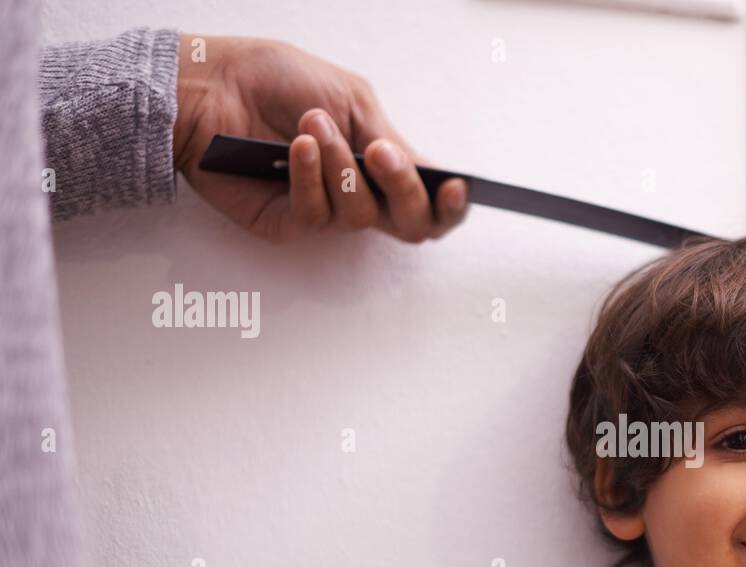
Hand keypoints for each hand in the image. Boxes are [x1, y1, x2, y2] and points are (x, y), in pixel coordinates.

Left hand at [172, 33, 467, 243]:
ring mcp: (325, 212)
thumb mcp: (351, 99)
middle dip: (404, 191)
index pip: (430, 202)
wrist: (210, 85)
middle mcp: (359, 194)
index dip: (450, 206)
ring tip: (313, 127)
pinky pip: (316, 215)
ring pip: (362, 217)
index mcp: (381, 165)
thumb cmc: (275, 82)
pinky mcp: (288, 224)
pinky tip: (295, 148)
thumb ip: (391, 140)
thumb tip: (428, 174)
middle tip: (381, 156)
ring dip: (342, 168)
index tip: (455, 187)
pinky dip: (309, 177)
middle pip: (410, 225)